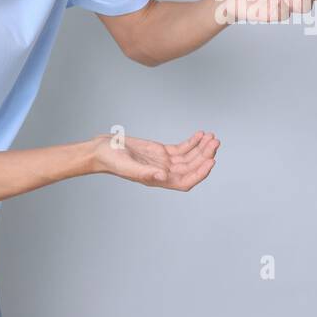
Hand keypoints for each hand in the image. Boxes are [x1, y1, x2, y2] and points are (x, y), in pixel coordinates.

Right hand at [93, 130, 219, 190]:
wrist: (102, 150)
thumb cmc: (111, 160)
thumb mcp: (127, 166)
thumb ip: (145, 172)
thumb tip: (164, 177)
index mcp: (157, 180)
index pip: (186, 181)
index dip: (200, 173)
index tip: (211, 161)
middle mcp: (164, 173)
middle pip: (191, 167)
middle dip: (204, 155)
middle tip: (214, 142)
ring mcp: (164, 162)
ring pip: (189, 157)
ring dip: (202, 147)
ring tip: (211, 137)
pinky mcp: (161, 151)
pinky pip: (182, 148)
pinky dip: (193, 142)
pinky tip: (200, 134)